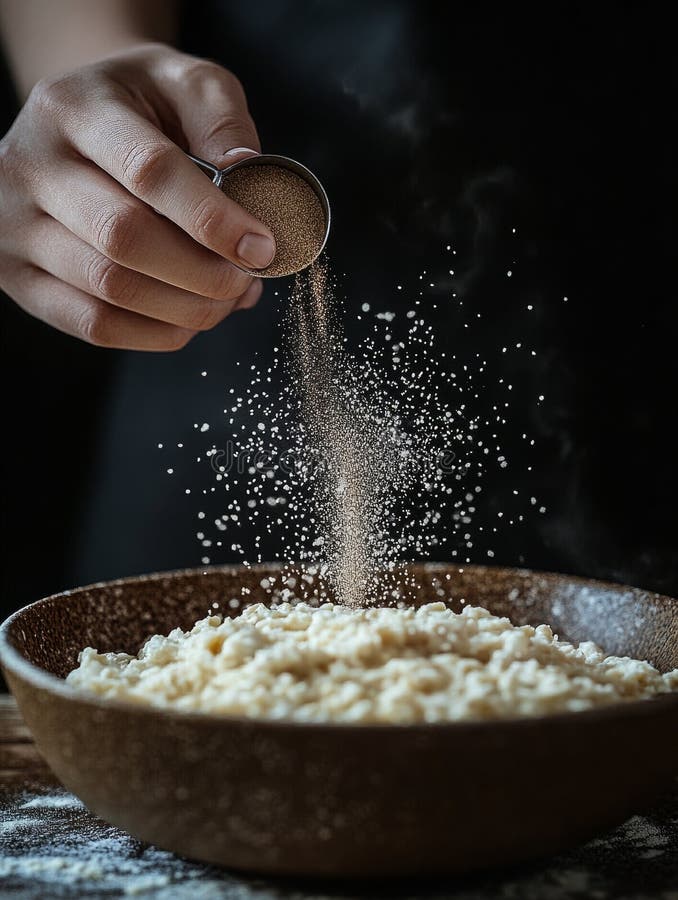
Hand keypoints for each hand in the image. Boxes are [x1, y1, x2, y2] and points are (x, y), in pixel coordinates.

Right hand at [0, 43, 273, 349]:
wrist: (74, 126)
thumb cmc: (140, 107)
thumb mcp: (183, 82)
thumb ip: (219, 120)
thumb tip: (247, 174)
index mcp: (73, 109)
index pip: (148, 172)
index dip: (212, 219)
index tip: (261, 248)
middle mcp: (31, 166)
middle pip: (124, 238)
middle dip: (202, 272)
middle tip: (245, 281)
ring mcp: (16, 227)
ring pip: (109, 289)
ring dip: (186, 308)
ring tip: (226, 300)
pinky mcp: (20, 276)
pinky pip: (92, 324)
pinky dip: (155, 334)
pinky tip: (190, 320)